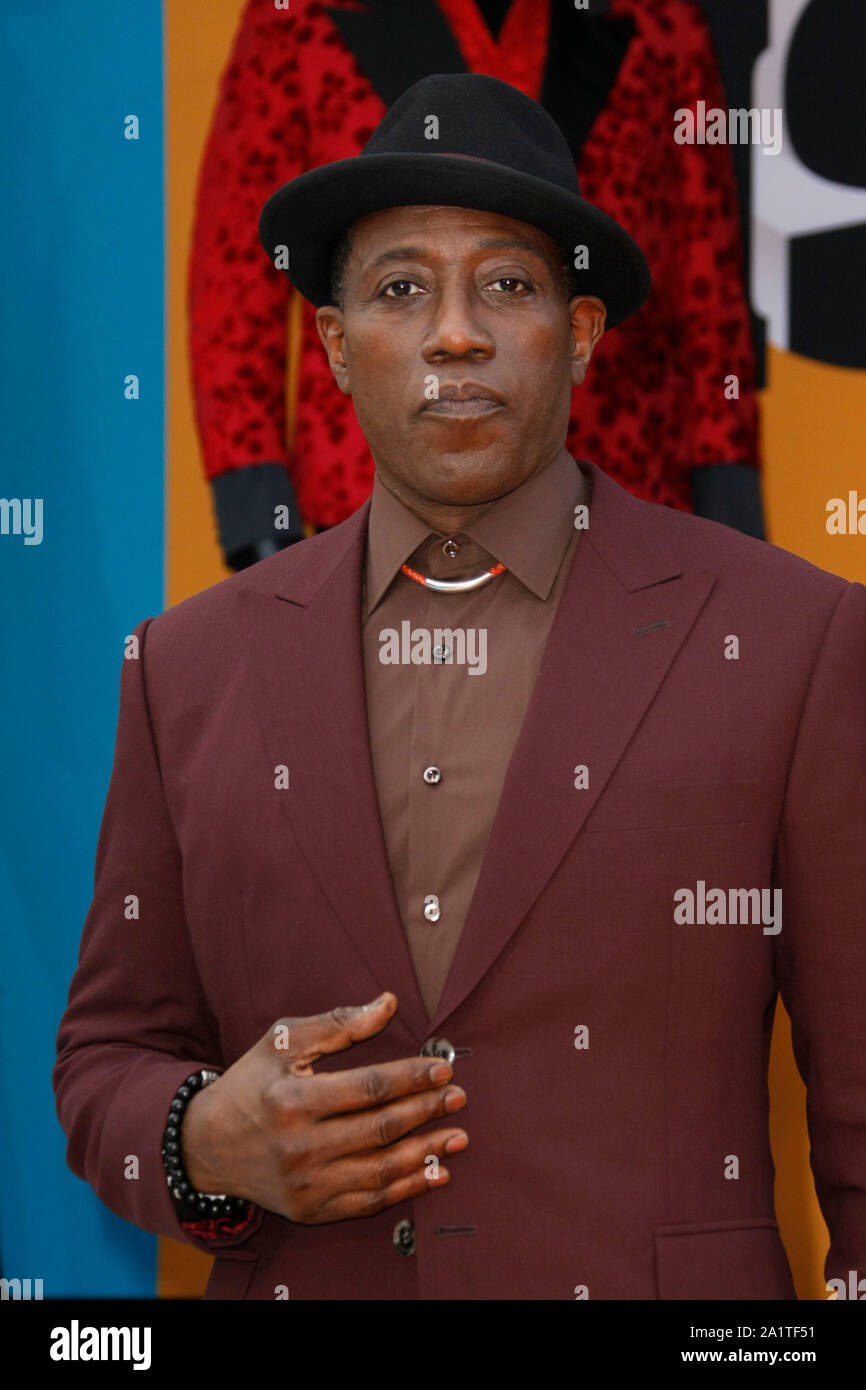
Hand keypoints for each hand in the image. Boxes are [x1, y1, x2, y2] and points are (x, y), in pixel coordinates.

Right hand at [181, 992, 467, 1222]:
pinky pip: (369, 1202)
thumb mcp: (283, 1042)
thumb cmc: (251, 1084)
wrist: (206, 1144)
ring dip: (427, 1153)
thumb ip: (338, 1024)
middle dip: (427, 1111)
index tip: (443, 1068)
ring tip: (459, 1136)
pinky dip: (407, 1189)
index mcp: (293, 1099)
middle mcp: (300, 1145)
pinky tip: (436, 1173)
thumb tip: (388, 1004)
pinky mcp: (310, 1209)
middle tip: (460, 1097)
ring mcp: (305, 1183)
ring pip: (381, 1169)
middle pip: (381, 1128)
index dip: (412, 1077)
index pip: (369, 1087)